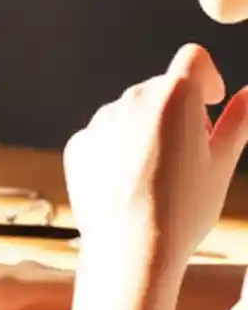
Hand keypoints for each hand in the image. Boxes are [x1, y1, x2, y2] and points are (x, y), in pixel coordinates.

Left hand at [64, 44, 247, 269]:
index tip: (210, 101)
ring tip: (158, 174)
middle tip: (188, 153)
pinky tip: (129, 183)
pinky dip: (118, 150)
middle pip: (160, 87)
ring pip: (130, 112)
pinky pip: (104, 136)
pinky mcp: (78, 145)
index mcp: (174, 96)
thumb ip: (240, 119)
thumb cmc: (185, 208)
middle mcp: (131, 100)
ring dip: (146, 129)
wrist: (131, 251)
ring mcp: (99, 122)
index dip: (207, 76)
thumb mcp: (223, 161)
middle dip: (178, 109)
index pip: (193, 58)